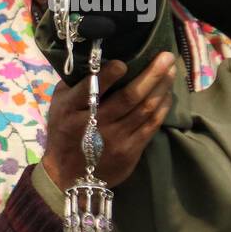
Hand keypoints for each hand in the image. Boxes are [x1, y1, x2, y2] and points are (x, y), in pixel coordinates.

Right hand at [41, 50, 177, 189]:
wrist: (69, 175)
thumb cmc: (64, 131)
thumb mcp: (58, 106)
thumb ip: (75, 83)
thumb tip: (96, 56)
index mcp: (71, 110)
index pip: (90, 91)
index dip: (108, 76)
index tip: (123, 63)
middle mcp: (94, 124)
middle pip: (128, 98)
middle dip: (150, 75)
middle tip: (166, 57)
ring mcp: (115, 139)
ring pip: (144, 109)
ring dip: (161, 88)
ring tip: (171, 70)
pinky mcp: (130, 151)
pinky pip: (151, 125)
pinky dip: (162, 107)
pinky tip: (168, 94)